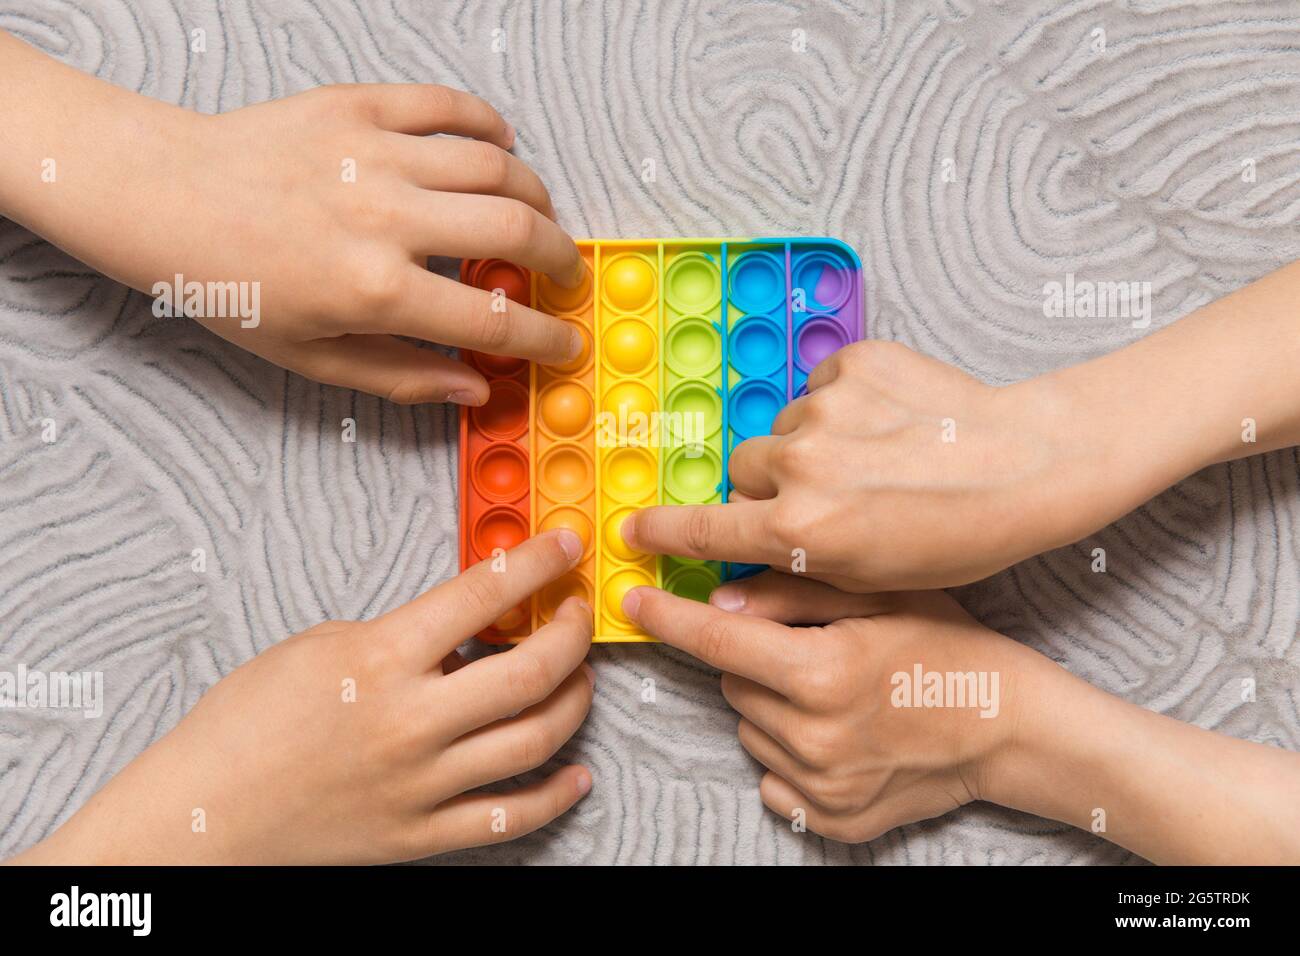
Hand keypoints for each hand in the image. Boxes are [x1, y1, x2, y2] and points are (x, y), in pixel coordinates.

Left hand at [0, 31, 584, 403]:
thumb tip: (474, 390)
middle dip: (562, 259)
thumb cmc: (231, 285)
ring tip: (538, 217)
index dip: (546, 338)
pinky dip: (488, 122)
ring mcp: (376, 153)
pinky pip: (449, 106)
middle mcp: (387, 219)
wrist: (164, 198)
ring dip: (536, 195)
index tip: (565, 343)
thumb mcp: (310, 358)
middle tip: (566, 275)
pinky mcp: (360, 106)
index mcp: (375, 290)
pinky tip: (500, 144)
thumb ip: (402, 377)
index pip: (495, 321)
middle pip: (518, 230)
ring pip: (498, 165)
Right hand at [13, 530, 594, 864]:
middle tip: (577, 614)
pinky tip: (576, 773)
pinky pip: (509, 819)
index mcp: (381, 659)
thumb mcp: (321, 645)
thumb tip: (469, 626)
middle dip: (572, 633)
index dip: (536, 562)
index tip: (564, 546)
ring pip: (534, 740)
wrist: (203, 813)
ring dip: (573, 702)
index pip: (482, 595)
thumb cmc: (245, 723)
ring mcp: (421, 784)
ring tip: (578, 679)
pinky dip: (554, 796)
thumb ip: (402, 635)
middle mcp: (411, 722)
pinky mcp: (420, 834)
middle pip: (531, 671)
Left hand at [622, 573, 1047, 842]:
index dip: (668, 619)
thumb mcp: (877, 595)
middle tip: (810, 647)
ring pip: (750, 728)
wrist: (1010, 727)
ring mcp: (820, 785)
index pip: (717, 642)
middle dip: (754, 659)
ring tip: (834, 691)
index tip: (634, 603)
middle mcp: (813, 736)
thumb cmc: (947, 648)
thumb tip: (717, 601)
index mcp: (822, 672)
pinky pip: (772, 777)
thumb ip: (790, 594)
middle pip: (733, 683)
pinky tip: (839, 733)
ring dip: (772, 705)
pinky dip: (789, 752)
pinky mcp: (830, 819)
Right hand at [623, 340, 1181, 590]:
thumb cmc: (959, 536)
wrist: (1032, 462)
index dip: (661, 531)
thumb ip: (793, 565)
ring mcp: (823, 408)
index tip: (631, 528)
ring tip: (877, 458)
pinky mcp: (850, 362)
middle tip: (827, 499)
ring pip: (783, 430)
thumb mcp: (870, 577)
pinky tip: (891, 424)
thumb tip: (734, 569)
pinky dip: (842, 407)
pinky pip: (819, 389)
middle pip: (744, 473)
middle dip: (771, 488)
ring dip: (811, 446)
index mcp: (802, 531)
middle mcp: (799, 466)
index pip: (704, 530)